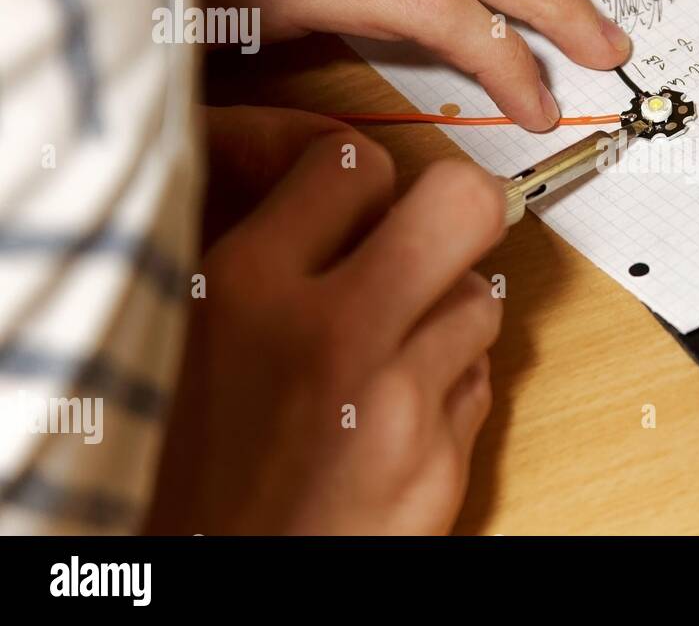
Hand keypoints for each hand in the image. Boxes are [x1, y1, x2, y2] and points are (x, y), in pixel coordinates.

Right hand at [148, 106, 501, 533]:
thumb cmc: (170, 470)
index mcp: (243, 289)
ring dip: (449, 305)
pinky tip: (396, 405)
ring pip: (483, 297)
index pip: (354, 163)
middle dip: (454, 208)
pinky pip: (476, 382)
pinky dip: (449, 380)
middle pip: (463, 203)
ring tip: (397, 338)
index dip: (360, 175)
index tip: (354, 200)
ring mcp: (397, 405)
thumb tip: (315, 177)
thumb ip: (246, 245)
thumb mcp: (173, 331)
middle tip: (431, 232)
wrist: (203, 580)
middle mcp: (333, 337)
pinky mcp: (437, 466)